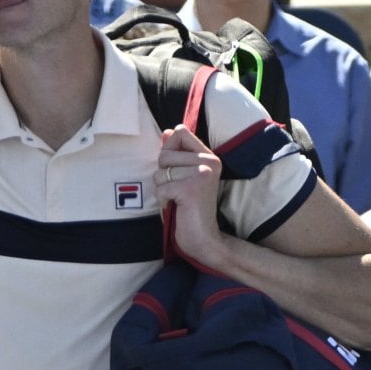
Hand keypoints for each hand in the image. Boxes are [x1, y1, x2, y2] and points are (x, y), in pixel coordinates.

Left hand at [157, 125, 225, 261]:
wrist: (204, 238)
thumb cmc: (190, 208)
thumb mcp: (184, 176)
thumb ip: (177, 153)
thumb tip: (167, 131)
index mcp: (210, 156)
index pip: (180, 132)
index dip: (169, 151)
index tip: (178, 171)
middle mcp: (209, 161)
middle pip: (164, 154)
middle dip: (163, 175)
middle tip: (179, 191)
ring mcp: (202, 174)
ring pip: (160, 172)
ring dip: (163, 190)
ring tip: (178, 200)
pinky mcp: (191, 189)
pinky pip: (160, 188)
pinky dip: (163, 201)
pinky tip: (178, 208)